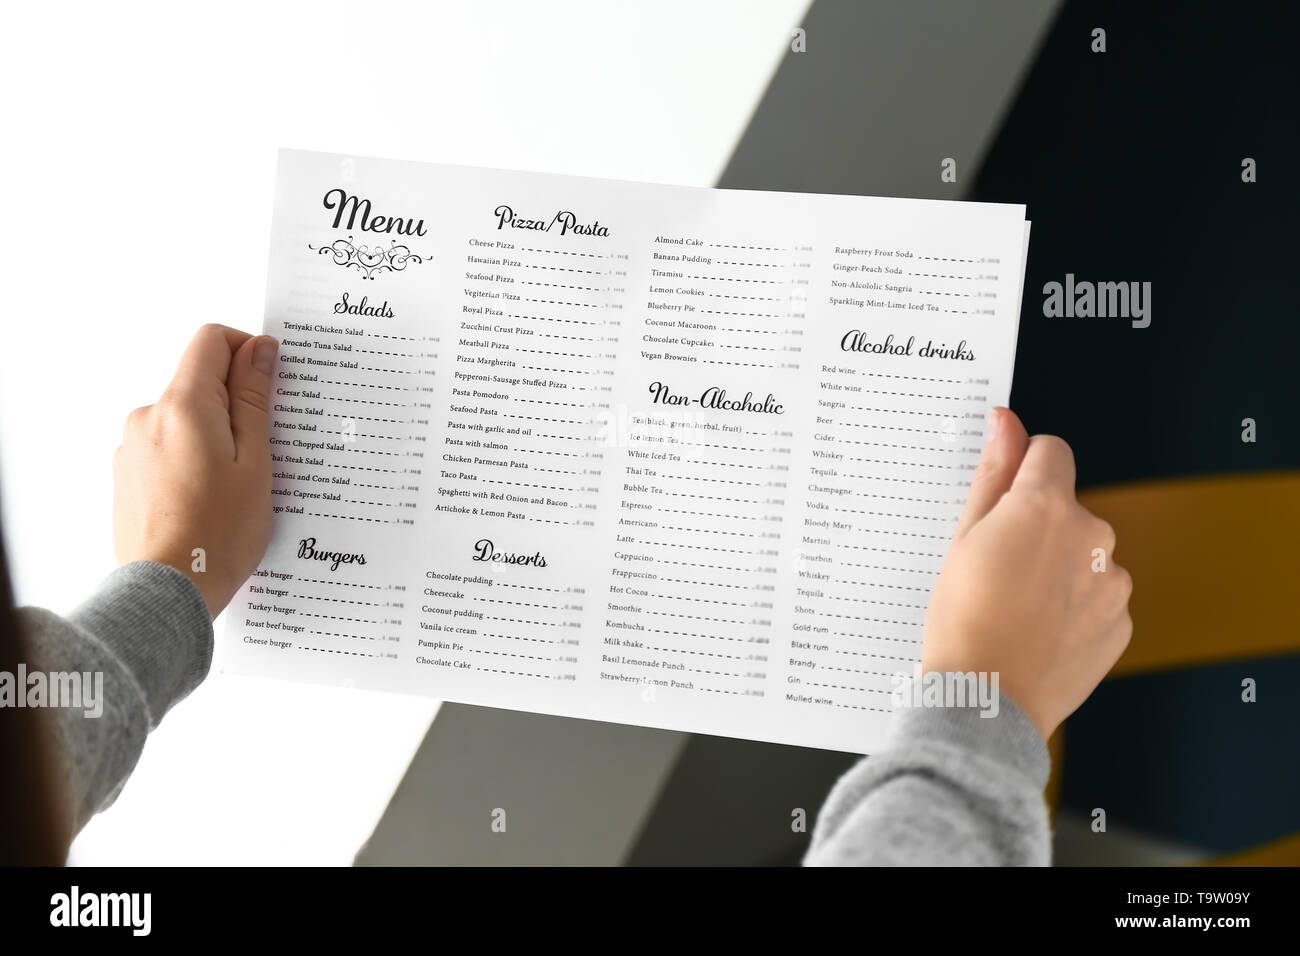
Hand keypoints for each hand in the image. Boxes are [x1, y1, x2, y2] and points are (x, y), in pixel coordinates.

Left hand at [113, 324, 277, 617]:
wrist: (168, 590)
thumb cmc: (217, 533)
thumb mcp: (255, 460)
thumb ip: (254, 398)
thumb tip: (259, 349)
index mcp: (183, 405)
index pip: (212, 341)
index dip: (247, 351)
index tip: (270, 381)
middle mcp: (149, 416)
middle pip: (200, 381)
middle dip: (236, 403)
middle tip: (265, 448)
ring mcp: (133, 446)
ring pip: (186, 418)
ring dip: (215, 435)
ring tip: (239, 484)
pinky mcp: (128, 474)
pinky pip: (169, 448)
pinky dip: (194, 460)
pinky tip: (214, 498)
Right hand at [921, 407, 1131, 739]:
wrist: (985, 703)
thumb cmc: (964, 622)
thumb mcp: (963, 538)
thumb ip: (994, 472)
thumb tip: (1006, 421)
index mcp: (1046, 506)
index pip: (1050, 452)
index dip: (1022, 471)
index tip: (1003, 501)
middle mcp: (1092, 536)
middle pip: (1066, 509)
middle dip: (1037, 529)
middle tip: (995, 570)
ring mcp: (1112, 582)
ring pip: (1083, 555)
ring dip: (1057, 569)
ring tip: (1015, 607)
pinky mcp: (1121, 622)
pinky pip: (1096, 597)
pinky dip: (1073, 607)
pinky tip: (1037, 630)